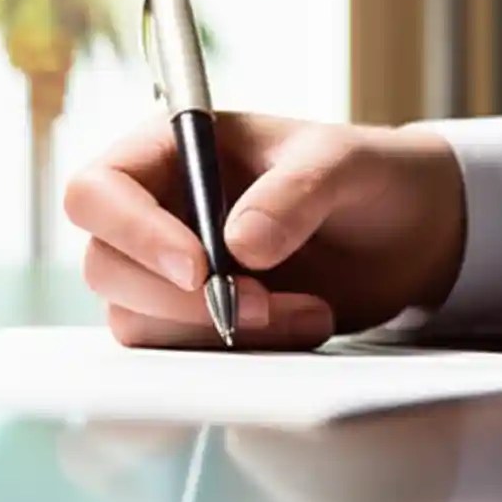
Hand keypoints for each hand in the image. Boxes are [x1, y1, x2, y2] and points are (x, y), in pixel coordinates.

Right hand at [63, 113, 463, 348]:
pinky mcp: (194, 319)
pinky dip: (239, 349)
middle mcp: (154, 211)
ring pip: (136, 318)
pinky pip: (180, 350)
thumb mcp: (340, 163)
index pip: (97, 192)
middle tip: (258, 302)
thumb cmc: (363, 175)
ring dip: (214, 330)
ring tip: (305, 310)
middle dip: (178, 299)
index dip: (132, 232)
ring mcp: (168, 270)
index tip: (198, 266)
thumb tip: (240, 246)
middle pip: (105, 265)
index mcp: (168, 151)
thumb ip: (294, 192)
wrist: (405, 233)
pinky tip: (301, 322)